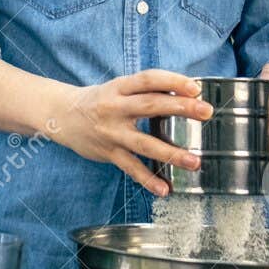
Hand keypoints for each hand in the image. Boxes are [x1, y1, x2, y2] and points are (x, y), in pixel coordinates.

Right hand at [54, 70, 213, 195]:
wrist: (61, 116)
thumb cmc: (99, 101)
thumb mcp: (118, 88)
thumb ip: (146, 91)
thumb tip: (185, 95)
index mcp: (119, 87)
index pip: (149, 79)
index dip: (173, 81)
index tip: (196, 87)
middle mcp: (114, 107)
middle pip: (150, 105)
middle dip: (181, 108)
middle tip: (206, 112)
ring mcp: (111, 132)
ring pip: (144, 143)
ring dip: (171, 153)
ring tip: (194, 161)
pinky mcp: (108, 152)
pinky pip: (131, 168)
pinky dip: (148, 179)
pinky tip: (164, 189)